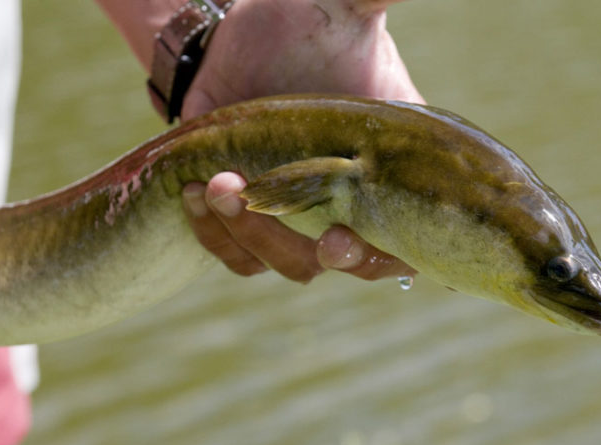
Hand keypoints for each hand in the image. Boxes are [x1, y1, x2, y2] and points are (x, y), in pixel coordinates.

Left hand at [180, 0, 422, 282]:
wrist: (242, 42)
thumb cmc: (305, 27)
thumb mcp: (341, 11)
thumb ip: (368, 2)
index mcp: (388, 168)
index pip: (407, 232)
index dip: (393, 251)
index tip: (361, 236)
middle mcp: (349, 204)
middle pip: (351, 260)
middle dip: (333, 255)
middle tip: (324, 239)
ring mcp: (299, 218)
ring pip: (293, 263)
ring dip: (259, 236)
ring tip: (220, 184)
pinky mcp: (252, 220)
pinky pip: (240, 256)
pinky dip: (218, 236)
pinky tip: (193, 194)